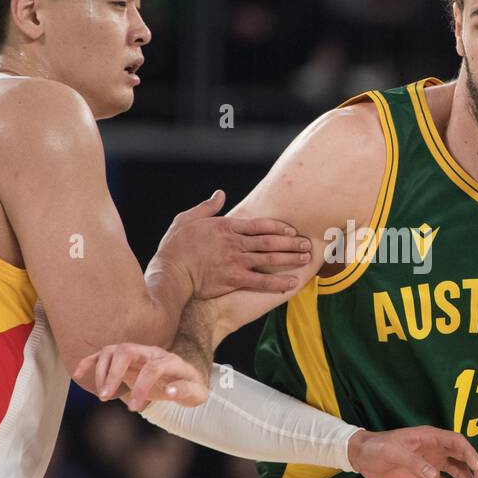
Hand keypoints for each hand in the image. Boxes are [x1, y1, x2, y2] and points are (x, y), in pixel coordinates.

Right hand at [73, 343, 209, 409]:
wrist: (185, 377)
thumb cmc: (192, 387)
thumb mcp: (197, 394)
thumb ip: (186, 391)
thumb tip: (170, 391)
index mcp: (169, 360)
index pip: (152, 368)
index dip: (141, 387)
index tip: (134, 408)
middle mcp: (150, 352)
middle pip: (126, 351)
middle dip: (113, 373)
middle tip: (106, 397)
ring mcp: (136, 353)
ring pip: (112, 351)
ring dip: (101, 371)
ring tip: (102, 395)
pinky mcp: (124, 359)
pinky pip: (103, 355)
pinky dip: (89, 362)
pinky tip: (77, 374)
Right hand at [155, 189, 311, 298]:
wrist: (170, 272)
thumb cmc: (175, 246)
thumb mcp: (187, 219)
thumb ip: (207, 207)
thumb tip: (220, 194)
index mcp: (226, 227)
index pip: (259, 224)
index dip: (278, 227)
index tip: (291, 230)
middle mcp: (235, 243)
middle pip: (270, 241)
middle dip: (291, 243)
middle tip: (307, 244)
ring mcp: (236, 261)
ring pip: (270, 260)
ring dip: (290, 259)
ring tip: (306, 259)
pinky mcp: (234, 279)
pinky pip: (261, 282)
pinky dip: (278, 283)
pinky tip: (292, 283)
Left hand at [346, 426, 477, 477]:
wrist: (362, 457)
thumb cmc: (377, 448)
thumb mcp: (393, 452)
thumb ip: (413, 462)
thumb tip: (434, 475)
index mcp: (429, 437)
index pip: (456, 442)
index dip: (469, 453)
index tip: (477, 468)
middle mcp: (435, 449)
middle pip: (461, 456)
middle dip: (474, 468)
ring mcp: (431, 464)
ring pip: (456, 472)